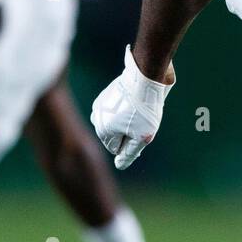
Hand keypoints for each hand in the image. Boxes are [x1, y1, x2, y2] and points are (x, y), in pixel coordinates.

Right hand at [91, 47, 172, 170]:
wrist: (145, 76)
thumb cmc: (145, 109)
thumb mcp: (142, 137)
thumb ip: (129, 153)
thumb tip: (120, 165)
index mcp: (103, 131)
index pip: (117, 149)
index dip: (132, 142)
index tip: (141, 130)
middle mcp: (96, 118)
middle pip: (116, 135)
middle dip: (129, 131)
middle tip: (142, 119)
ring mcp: (100, 104)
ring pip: (117, 122)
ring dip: (128, 119)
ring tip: (140, 109)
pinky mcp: (108, 93)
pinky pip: (118, 108)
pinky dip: (128, 108)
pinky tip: (136, 100)